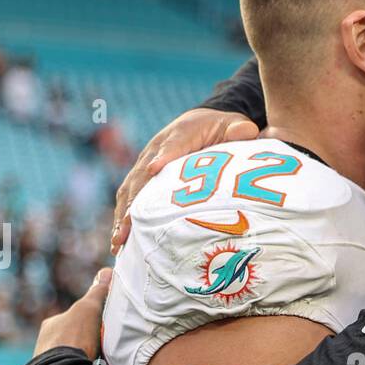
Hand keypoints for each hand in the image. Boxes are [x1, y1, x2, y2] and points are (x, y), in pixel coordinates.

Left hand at [33, 268, 111, 359]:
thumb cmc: (74, 336)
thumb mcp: (89, 308)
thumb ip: (97, 292)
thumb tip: (106, 271)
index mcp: (51, 325)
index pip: (72, 319)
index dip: (88, 321)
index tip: (100, 327)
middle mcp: (45, 343)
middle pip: (71, 339)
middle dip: (85, 342)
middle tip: (102, 347)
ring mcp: (48, 362)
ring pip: (70, 357)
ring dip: (83, 359)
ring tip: (98, 363)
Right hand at [110, 108, 259, 253]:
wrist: (202, 122)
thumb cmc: (220, 128)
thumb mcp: (234, 125)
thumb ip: (239, 129)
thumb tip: (246, 132)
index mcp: (181, 134)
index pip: (172, 145)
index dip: (163, 157)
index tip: (153, 169)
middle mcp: (156, 149)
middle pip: (142, 176)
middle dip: (133, 202)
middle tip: (127, 226)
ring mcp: (146, 164)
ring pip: (130, 190)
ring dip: (123, 216)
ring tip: (119, 242)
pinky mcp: (143, 177)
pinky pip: (129, 197)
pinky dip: (123, 218)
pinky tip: (121, 242)